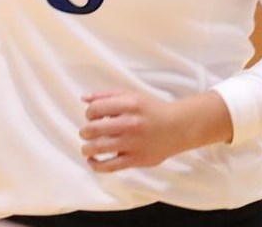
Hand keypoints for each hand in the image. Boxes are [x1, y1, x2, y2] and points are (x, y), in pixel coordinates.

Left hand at [78, 88, 231, 171]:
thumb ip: (106, 95)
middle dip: (85, 132)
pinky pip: (110, 166)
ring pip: (99, 148)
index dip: (89, 113)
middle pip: (94, 129)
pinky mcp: (137, 159)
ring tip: (87, 148)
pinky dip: (96, 165)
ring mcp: (134, 143)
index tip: (92, 117)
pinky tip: (93, 161)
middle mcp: (131, 123)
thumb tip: (84, 99)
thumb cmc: (151, 110)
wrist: (178, 127)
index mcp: (130, 104)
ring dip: (86, 149)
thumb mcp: (131, 95)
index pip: (96, 109)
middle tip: (86, 133)